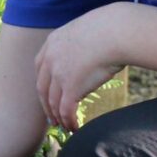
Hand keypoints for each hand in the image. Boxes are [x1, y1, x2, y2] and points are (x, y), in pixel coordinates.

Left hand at [34, 8, 124, 133]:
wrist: (117, 31)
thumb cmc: (112, 29)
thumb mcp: (86, 32)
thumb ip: (80, 46)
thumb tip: (89, 57)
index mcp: (52, 42)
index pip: (40, 67)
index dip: (44, 84)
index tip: (48, 94)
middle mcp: (50, 58)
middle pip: (42, 88)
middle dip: (47, 105)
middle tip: (53, 117)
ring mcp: (58, 73)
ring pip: (53, 102)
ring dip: (59, 117)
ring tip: (65, 126)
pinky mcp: (70, 87)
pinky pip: (66, 110)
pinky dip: (69, 121)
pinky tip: (75, 128)